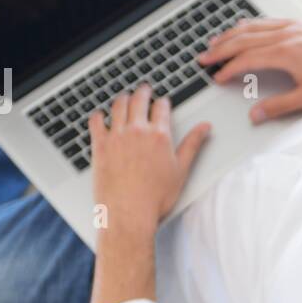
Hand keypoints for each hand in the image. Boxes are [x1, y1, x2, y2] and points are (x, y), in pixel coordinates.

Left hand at [88, 84, 209, 234]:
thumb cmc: (156, 197)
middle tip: (144, 89)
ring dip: (122, 98)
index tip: (163, 101)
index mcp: (159, 135)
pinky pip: (96, 122)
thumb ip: (193, 144)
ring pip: (118, 106)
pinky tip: (101, 116)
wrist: (129, 213)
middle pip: (139, 100)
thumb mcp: (182, 170)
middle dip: (143, 92)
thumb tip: (205, 127)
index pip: (162, 108)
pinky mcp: (100, 146)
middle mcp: (137, 131)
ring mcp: (116, 136)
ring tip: (124, 97)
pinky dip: (99, 116)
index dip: (163, 102)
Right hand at [197, 19, 301, 122]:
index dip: (228, 70)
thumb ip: (280, 106)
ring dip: (231, 34)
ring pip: (253, 28)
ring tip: (216, 41)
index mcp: (285, 54)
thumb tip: (256, 115)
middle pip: (243, 40)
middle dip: (220, 50)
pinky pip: (268, 21)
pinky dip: (251, 24)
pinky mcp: (301, 23)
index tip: (215, 77)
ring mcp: (293, 27)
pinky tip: (245, 26)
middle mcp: (285, 36)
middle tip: (203, 58)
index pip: (246, 61)